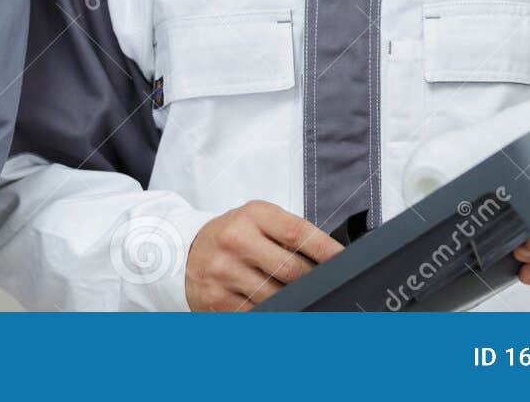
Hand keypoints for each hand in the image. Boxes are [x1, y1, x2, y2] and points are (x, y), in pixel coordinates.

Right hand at [185, 200, 343, 309]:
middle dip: (313, 281)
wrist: (185, 251)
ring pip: (277, 296)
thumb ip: (289, 234)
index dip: (326, 250)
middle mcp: (236, 240)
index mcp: (252, 215)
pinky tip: (280, 309)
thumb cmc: (232, 235)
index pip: (297, 233)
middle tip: (325, 285)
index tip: (344, 261)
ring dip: (296, 300)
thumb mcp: (256, 220)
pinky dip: (274, 313)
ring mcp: (225, 271)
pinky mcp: (218, 299)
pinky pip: (258, 313)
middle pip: (291, 269)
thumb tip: (330, 260)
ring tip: (301, 297)